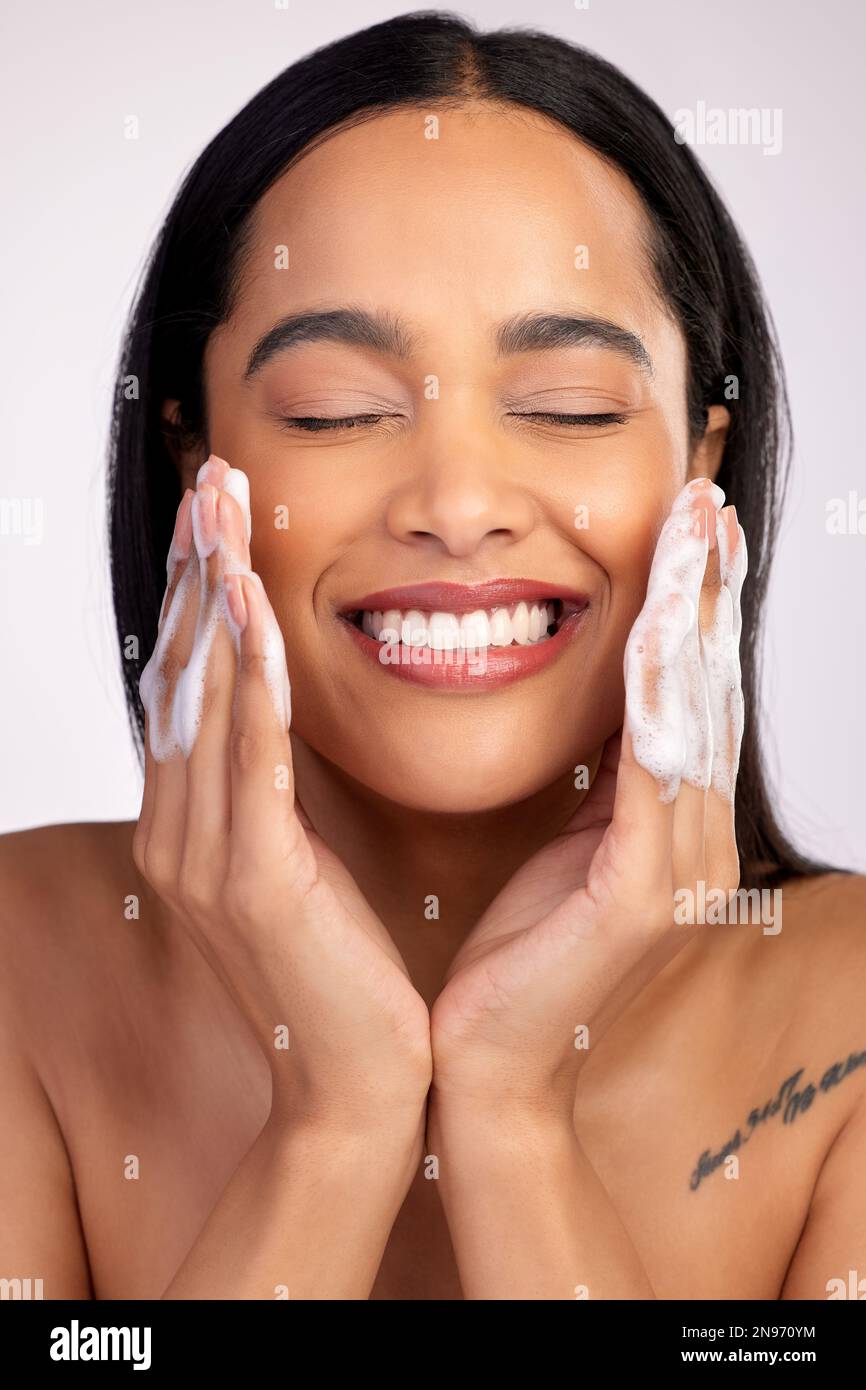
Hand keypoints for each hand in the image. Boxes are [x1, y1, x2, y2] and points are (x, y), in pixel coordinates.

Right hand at [133, 456, 430, 1128]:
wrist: (355, 1088)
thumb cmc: (342, 974)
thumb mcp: (301, 867)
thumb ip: (277, 795)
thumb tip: (285, 722)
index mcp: (193, 829)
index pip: (191, 688)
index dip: (200, 596)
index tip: (219, 518)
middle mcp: (180, 834)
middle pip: (182, 676)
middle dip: (196, 571)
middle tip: (211, 481)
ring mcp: (206, 858)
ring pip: (204, 702)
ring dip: (214, 598)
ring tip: (223, 512)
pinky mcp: (252, 883)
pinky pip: (248, 760)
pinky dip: (246, 680)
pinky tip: (250, 612)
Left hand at [430, 478, 746, 1115]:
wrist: (486, 1058)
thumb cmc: (518, 947)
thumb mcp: (566, 839)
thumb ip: (602, 775)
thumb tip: (608, 696)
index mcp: (674, 821)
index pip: (692, 692)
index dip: (697, 605)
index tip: (694, 525)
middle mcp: (696, 837)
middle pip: (709, 688)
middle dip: (709, 590)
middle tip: (709, 502)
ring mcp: (680, 869)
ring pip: (694, 717)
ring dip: (692, 619)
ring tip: (694, 536)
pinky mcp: (643, 898)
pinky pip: (653, 780)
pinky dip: (655, 703)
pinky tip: (653, 639)